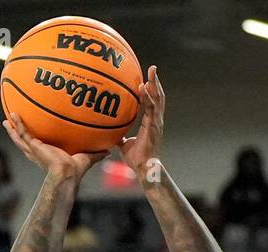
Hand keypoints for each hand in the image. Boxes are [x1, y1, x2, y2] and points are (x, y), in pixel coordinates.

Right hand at [2, 113, 107, 179]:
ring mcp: (34, 150)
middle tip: (12, 125)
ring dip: (13, 129)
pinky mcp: (34, 147)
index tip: (33, 137)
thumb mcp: (87, 158)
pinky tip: (12, 115)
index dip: (35, 142)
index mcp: (48, 156)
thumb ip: (96, 154)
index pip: (39, 148)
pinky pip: (23, 133)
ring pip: (20, 138)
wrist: (68, 174)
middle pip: (25, 143)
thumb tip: (108, 151)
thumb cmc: (76, 170)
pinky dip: (17, 124)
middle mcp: (39, 154)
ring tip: (6, 120)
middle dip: (18, 135)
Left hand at [119, 64, 163, 179]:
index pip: (152, 102)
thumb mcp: (123, 144)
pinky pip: (151, 108)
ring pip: (157, 99)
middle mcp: (155, 120)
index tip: (147, 78)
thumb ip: (119, 135)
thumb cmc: (136, 159)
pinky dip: (148, 97)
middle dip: (156, 82)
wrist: (143, 168)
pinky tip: (143, 87)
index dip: (151, 90)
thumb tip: (109, 132)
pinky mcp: (153, 126)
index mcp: (150, 122)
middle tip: (152, 68)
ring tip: (152, 72)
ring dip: (155, 84)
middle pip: (158, 97)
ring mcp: (156, 123)